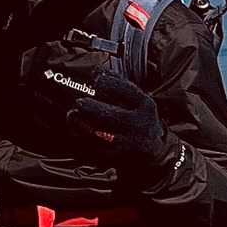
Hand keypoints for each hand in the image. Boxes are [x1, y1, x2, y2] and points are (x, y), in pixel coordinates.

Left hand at [64, 69, 178, 177]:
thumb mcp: (137, 100)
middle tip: (80, 103)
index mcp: (144, 106)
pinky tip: (75, 129)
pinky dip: (83, 137)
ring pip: (102, 134)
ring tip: (72, 116)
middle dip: (93, 108)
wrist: (154, 151)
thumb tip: (96, 69)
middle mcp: (138, 124)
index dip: (112, 85)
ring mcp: (128, 143)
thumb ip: (118, 84)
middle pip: (113, 116)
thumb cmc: (139, 118)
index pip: (129, 93)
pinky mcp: (116, 157)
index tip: (97, 79)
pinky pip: (95, 147)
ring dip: (83, 125)